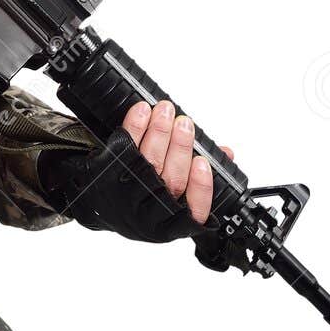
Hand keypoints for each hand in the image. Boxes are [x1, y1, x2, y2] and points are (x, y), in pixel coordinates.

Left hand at [117, 99, 233, 226]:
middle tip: (184, 123)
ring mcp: (130, 194)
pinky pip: (122, 150)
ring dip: (159, 132)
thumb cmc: (149, 195)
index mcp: (176, 218)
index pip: (195, 209)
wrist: (102, 200)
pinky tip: (142, 114)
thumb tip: (227, 153)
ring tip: (165, 111)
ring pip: (149, 162)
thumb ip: (204, 173)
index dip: (201, 187)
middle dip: (180, 147)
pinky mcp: (109, 174)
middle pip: (171, 179)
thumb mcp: (179, 193)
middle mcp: (154, 210)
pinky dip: (133, 129)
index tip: (203, 163)